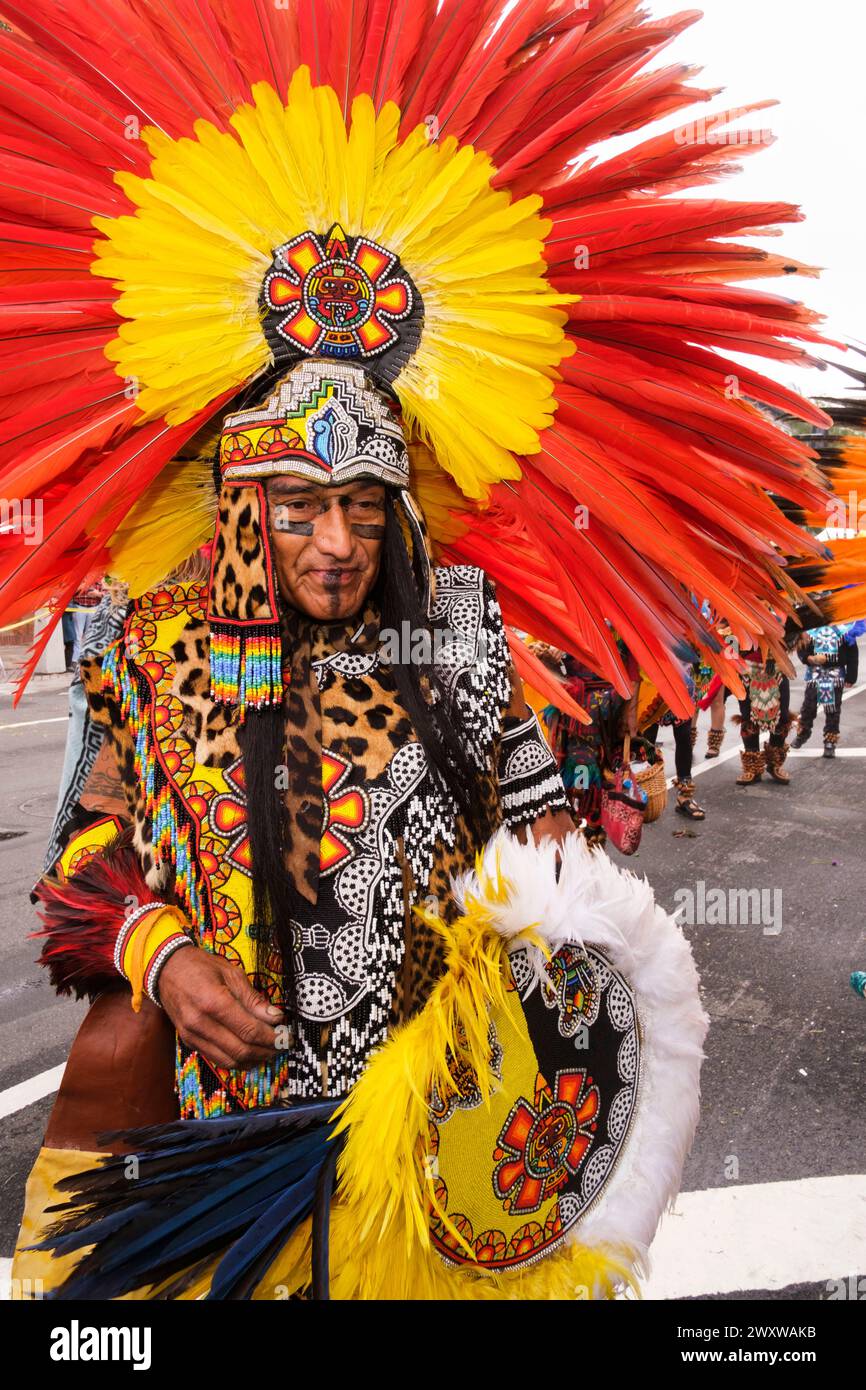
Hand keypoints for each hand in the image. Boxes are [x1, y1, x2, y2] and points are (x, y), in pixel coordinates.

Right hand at [158, 946, 283, 1069]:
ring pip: (229, 1061)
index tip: (286, 1036)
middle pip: (241, 1050)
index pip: (249, 1030)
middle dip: (266, 1051)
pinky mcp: (189, 1041)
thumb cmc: (201, 966)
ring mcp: (192, 1035)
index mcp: (213, 1002)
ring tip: (269, 1051)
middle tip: (282, 1045)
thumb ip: (253, 999)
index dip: (271, 1037)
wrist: (166, 969)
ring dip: (253, 1060)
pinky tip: (250, 1054)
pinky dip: (236, 1061)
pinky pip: (216, 1059)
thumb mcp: (231, 973)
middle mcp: (200, 1023)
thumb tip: (275, 1017)